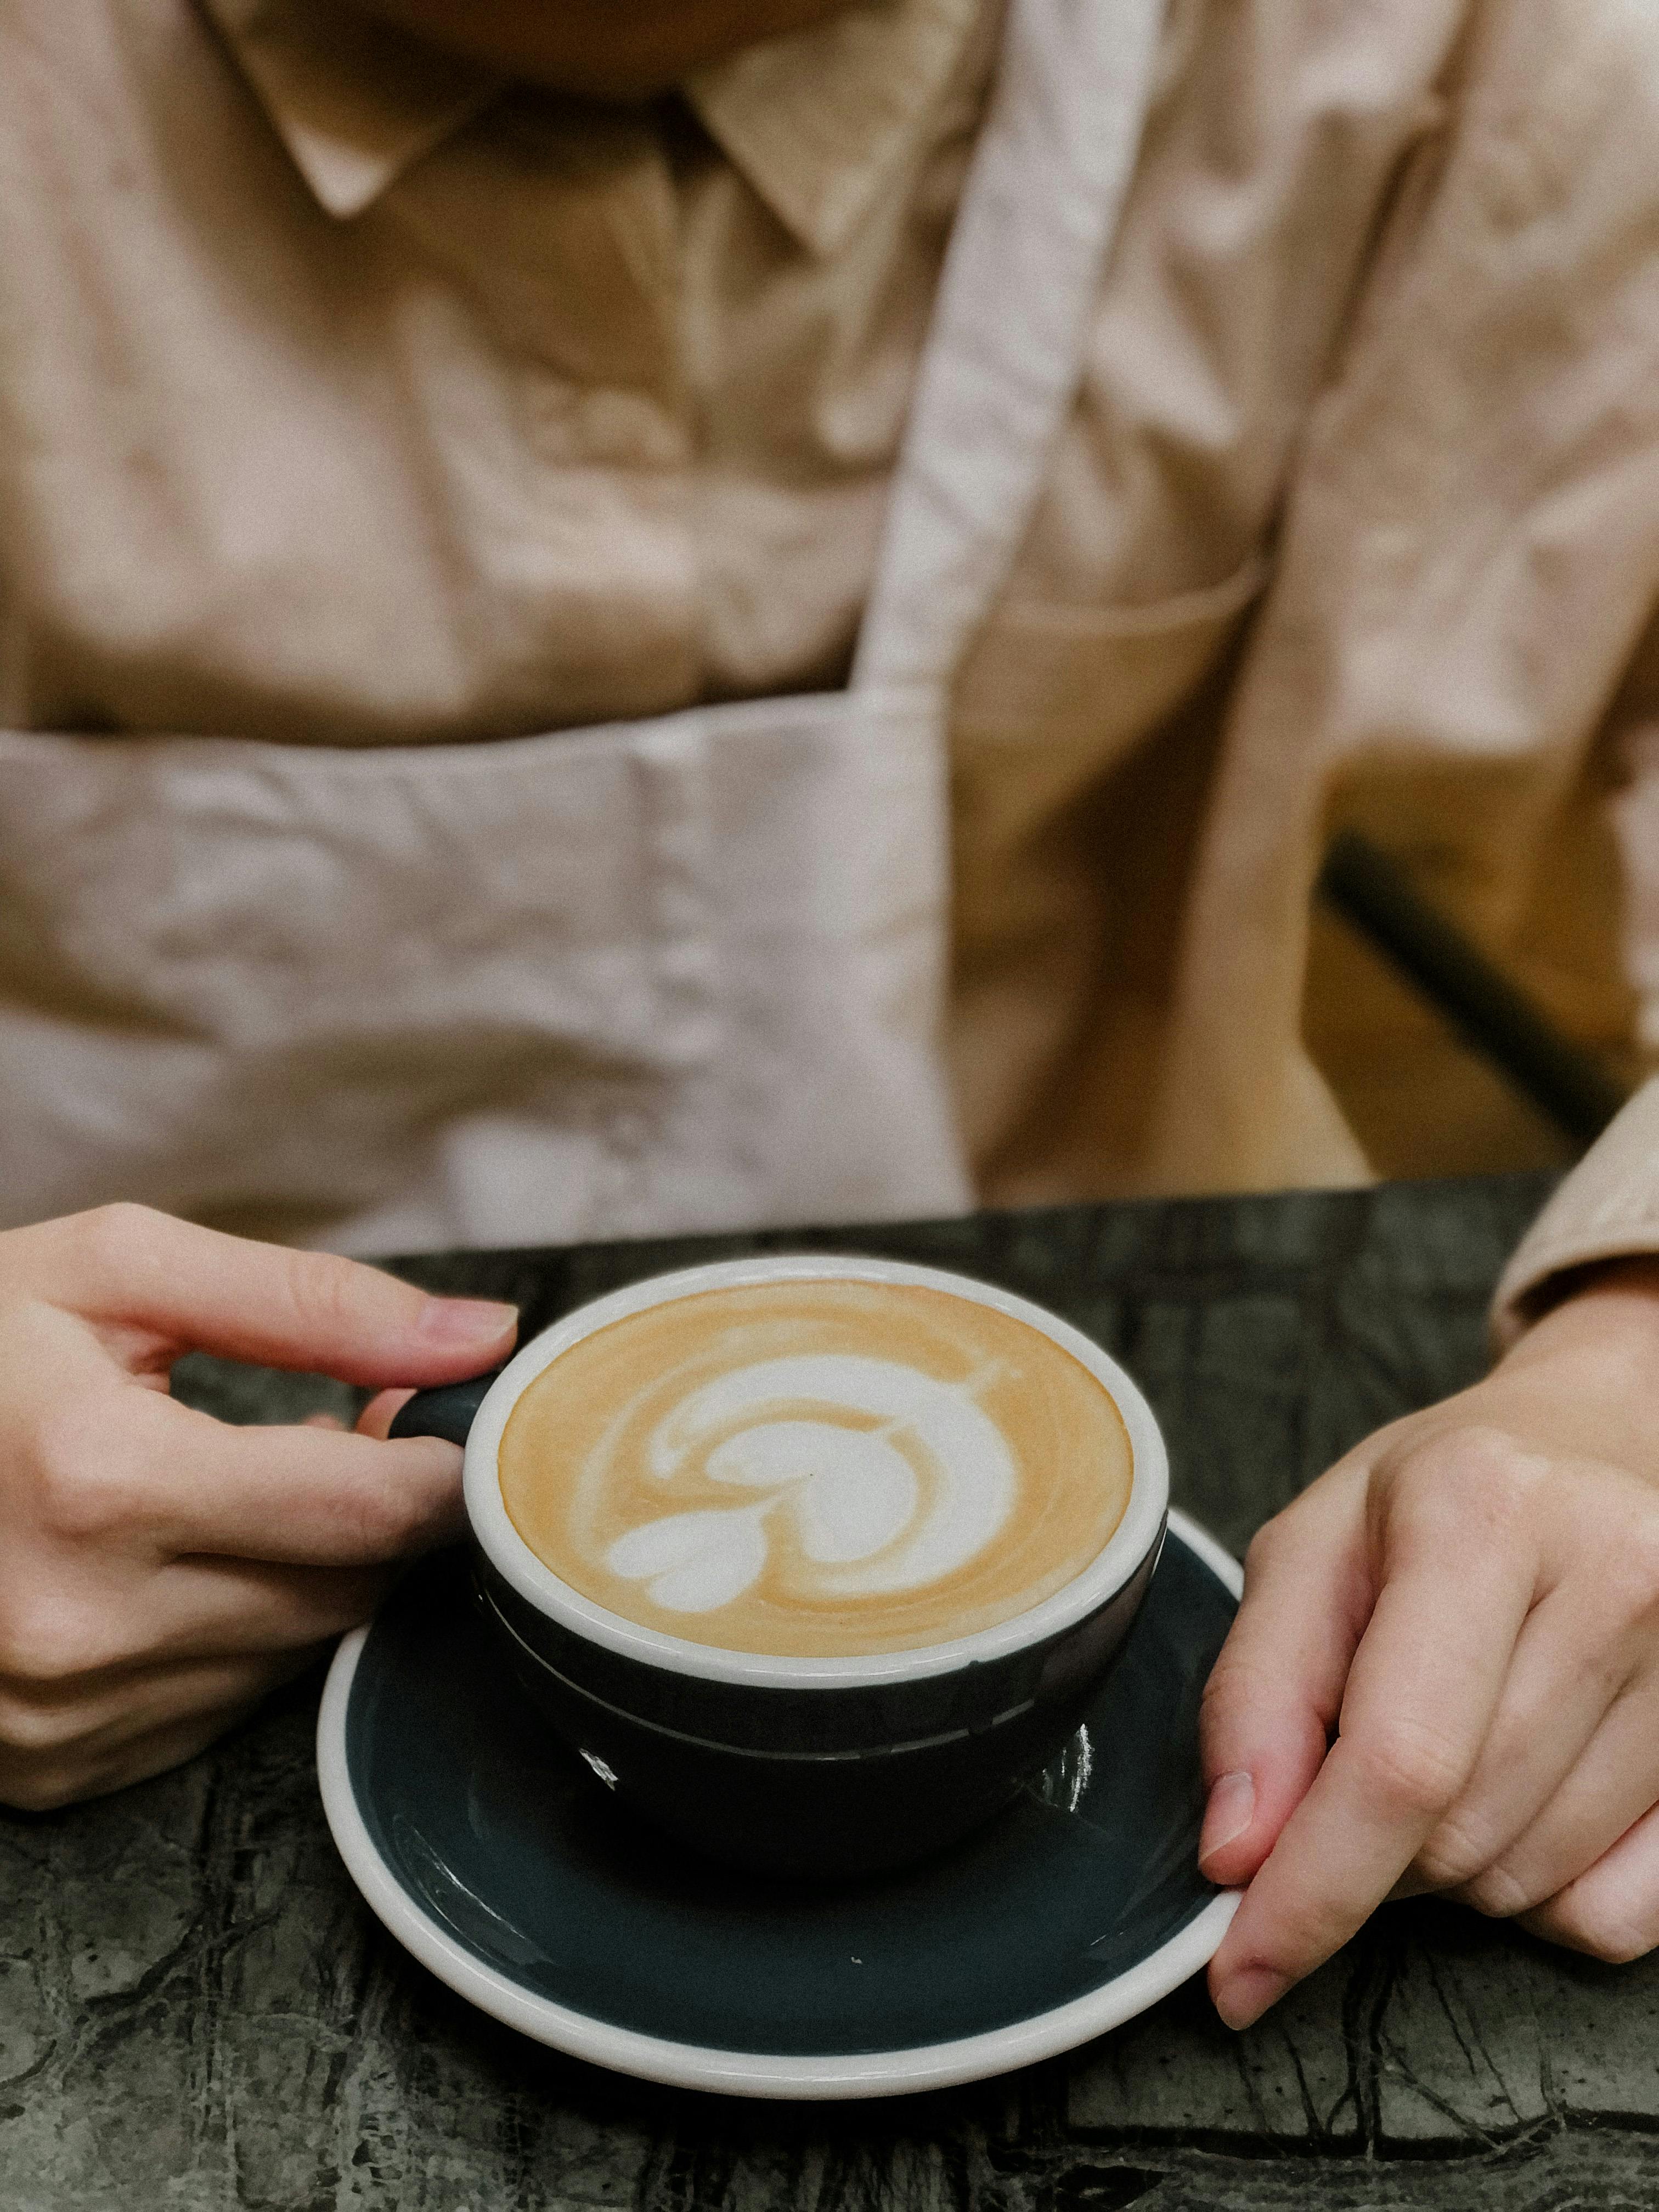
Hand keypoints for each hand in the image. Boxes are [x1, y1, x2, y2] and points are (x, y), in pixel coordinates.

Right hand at [0, 1203, 515, 1810]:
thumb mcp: (119, 1271)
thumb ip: (311, 1304)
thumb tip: (476, 1339)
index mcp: (101, 1483)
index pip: (370, 1511)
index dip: (443, 1467)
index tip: (451, 1424)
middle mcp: (82, 1623)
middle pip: (344, 1589)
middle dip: (373, 1511)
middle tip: (340, 1429)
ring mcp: (60, 1713)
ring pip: (294, 1653)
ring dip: (302, 1570)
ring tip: (237, 1486)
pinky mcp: (51, 1766)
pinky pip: (220, 1709)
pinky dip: (231, 1634)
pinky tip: (176, 1562)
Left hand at [1199, 1258, 1658, 2026]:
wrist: (1603, 1438)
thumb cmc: (1444, 1493)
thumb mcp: (1314, 1549)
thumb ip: (1256, 1695)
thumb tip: (1236, 1852)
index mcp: (1484, 1510)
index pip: (1398, 1762)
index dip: (1308, 1891)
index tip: (1236, 1974)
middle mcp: (1616, 1577)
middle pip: (1459, 1836)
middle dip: (1372, 1851)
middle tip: (1363, 1764)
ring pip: (1535, 1885)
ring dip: (1456, 1866)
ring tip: (1453, 1748)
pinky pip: (1622, 1913)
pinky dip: (1550, 1893)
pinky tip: (1532, 1792)